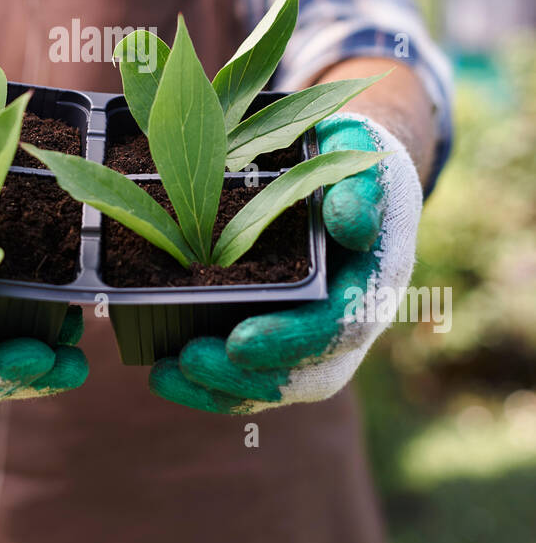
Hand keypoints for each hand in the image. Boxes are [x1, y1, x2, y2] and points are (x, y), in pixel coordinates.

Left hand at [148, 114, 421, 413]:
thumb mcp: (357, 152)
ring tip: (166, 374)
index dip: (294, 340)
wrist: (348, 170)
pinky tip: (165, 371)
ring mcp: (325, 336)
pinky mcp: (291, 338)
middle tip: (190, 360)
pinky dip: (212, 382)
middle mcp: (358, 318)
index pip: (343, 323)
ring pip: (282, 385)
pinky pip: (257, 375)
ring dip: (222, 389)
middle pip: (313, 374)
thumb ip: (358, 184)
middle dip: (249, 378)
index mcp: (377, 275)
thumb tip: (347, 219)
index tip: (240, 342)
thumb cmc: (347, 155)